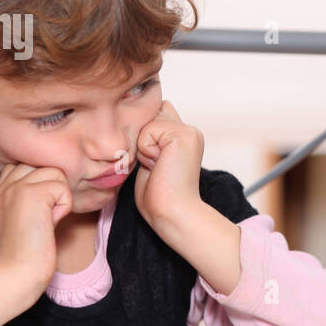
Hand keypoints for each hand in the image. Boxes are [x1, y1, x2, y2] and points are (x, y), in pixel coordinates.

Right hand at [0, 161, 72, 291]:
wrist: (17, 272)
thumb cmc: (25, 253)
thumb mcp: (21, 219)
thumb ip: (29, 197)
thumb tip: (54, 185)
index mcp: (1, 190)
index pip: (26, 165)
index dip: (42, 182)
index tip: (42, 209)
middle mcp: (6, 185)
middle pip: (43, 165)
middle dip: (54, 188)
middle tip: (46, 216)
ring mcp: (17, 187)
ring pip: (56, 172)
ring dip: (60, 197)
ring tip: (47, 219)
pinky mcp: (32, 193)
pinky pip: (63, 188)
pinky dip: (64, 207)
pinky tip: (51, 223)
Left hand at [133, 100, 204, 228]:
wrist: (172, 213)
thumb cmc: (159, 195)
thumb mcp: (152, 159)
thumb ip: (152, 138)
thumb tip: (137, 120)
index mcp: (184, 136)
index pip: (155, 114)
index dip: (145, 135)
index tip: (156, 163)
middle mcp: (189, 131)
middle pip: (150, 113)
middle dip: (143, 138)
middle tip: (156, 164)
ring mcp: (188, 131)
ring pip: (148, 121)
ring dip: (143, 145)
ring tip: (157, 165)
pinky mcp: (182, 135)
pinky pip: (148, 131)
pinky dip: (146, 150)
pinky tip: (158, 165)